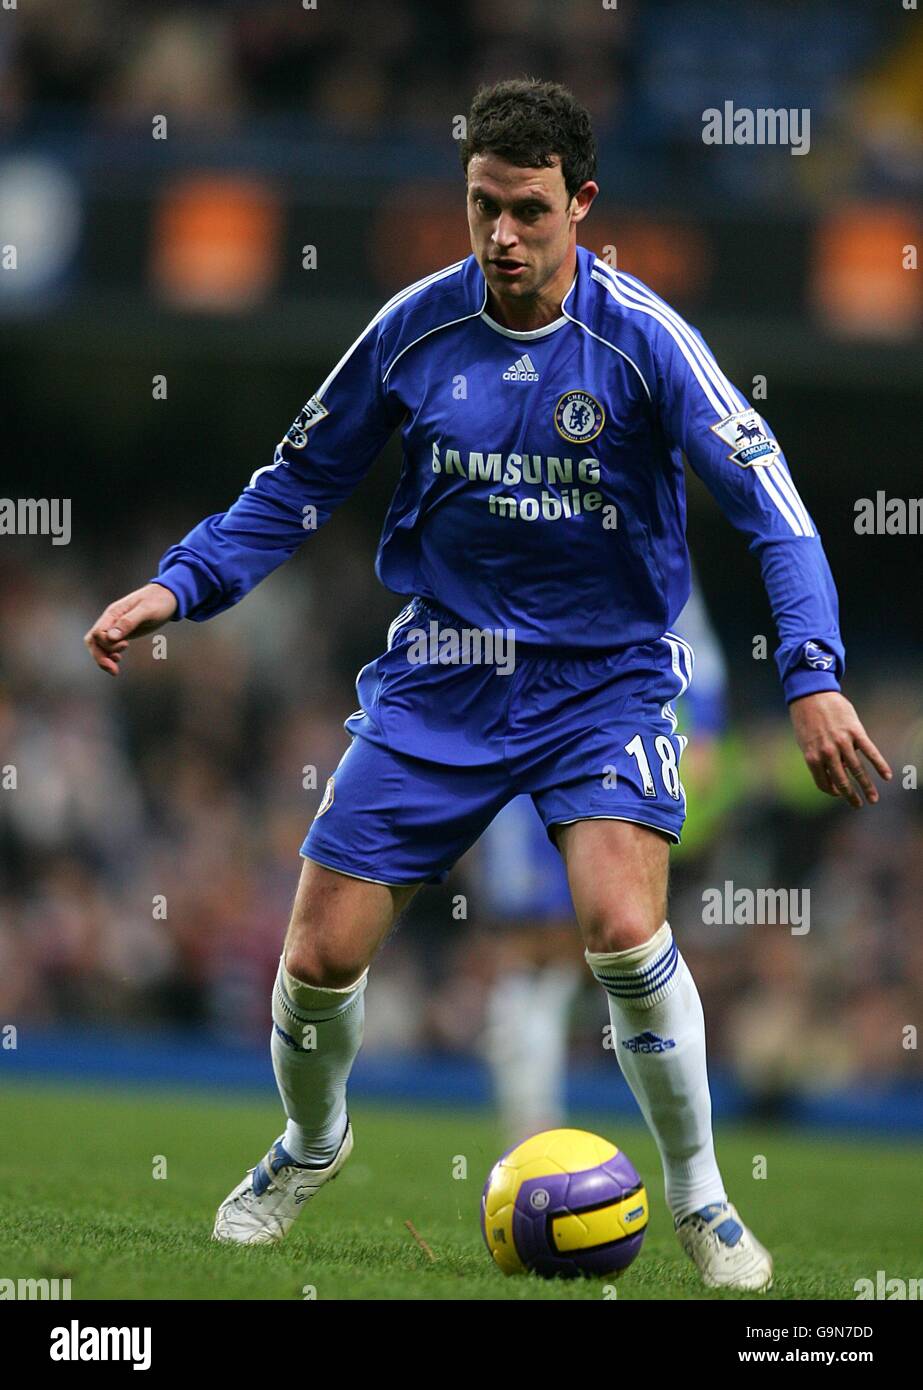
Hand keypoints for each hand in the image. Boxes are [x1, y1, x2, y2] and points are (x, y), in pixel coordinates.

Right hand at [83, 583, 177, 675]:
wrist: (169, 596)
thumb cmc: (159, 601)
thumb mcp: (147, 610)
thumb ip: (128, 622)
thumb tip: (110, 637)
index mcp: (113, 613)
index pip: (97, 633)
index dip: (107, 644)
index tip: (126, 645)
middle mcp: (110, 620)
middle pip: (93, 641)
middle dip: (100, 657)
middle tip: (114, 671)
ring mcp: (115, 626)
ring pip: (98, 644)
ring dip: (103, 658)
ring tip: (115, 670)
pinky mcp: (123, 631)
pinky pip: (107, 644)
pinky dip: (109, 654)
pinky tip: (118, 659)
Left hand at [789, 691, 891, 807]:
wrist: (811, 693)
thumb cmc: (806, 719)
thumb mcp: (805, 741)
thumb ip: (819, 757)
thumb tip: (837, 771)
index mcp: (812, 756)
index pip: (823, 783)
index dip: (832, 792)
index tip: (839, 795)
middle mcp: (827, 752)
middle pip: (842, 781)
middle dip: (851, 796)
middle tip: (858, 805)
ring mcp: (842, 742)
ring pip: (857, 770)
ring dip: (867, 787)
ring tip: (873, 798)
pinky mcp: (855, 732)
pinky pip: (870, 752)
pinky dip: (880, 765)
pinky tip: (887, 776)